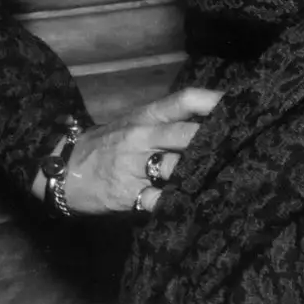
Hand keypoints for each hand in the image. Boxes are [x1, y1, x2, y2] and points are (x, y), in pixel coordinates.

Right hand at [34, 86, 221, 214]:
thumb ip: (167, 120)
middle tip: (240, 147)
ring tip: (225, 176)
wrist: (63, 168)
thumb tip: (210, 120)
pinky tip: (193, 203)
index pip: (184, 100)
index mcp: (147, 115)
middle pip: (186, 135)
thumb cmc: (108, 143)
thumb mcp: (135, 122)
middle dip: (213, 142)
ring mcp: (133, 166)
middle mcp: (142, 136)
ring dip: (200, 173)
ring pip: (176, 167)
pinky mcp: (126, 194)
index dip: (213, 101)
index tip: (239, 106)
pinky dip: (176, 201)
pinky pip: (158, 198)